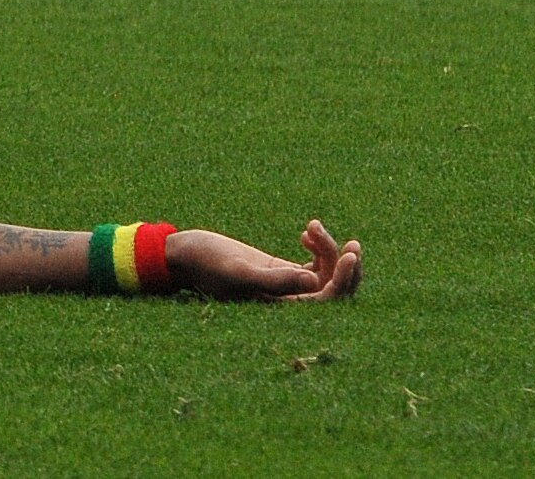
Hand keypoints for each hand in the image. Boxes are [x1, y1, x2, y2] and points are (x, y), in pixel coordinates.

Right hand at [166, 220, 361, 301]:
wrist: (182, 254)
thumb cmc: (204, 263)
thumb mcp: (238, 270)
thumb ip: (275, 280)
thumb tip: (313, 281)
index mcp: (283, 309)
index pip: (328, 302)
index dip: (345, 282)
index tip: (349, 255)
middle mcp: (289, 301)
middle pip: (335, 292)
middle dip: (347, 270)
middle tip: (352, 245)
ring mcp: (287, 286)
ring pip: (327, 274)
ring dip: (329, 250)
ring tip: (312, 226)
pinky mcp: (280, 271)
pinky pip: (314, 265)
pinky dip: (318, 247)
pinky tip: (306, 231)